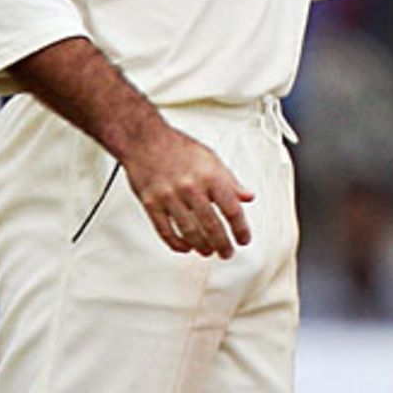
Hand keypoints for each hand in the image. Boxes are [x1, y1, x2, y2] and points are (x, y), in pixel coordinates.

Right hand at [122, 122, 253, 257]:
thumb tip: (247, 197)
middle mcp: (190, 187)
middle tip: (227, 252)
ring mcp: (170, 197)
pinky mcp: (151, 204)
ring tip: (208, 251)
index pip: (232, 209)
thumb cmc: (178, 147)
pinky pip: (166, 231)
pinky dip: (177, 243)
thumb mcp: (212, 159)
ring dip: (202, 246)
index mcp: (209, 176)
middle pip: (212, 225)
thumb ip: (231, 181)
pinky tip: (185, 247)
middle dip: (222, 244)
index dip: (241, 229)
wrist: (145, 140)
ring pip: (190, 232)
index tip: (243, 239)